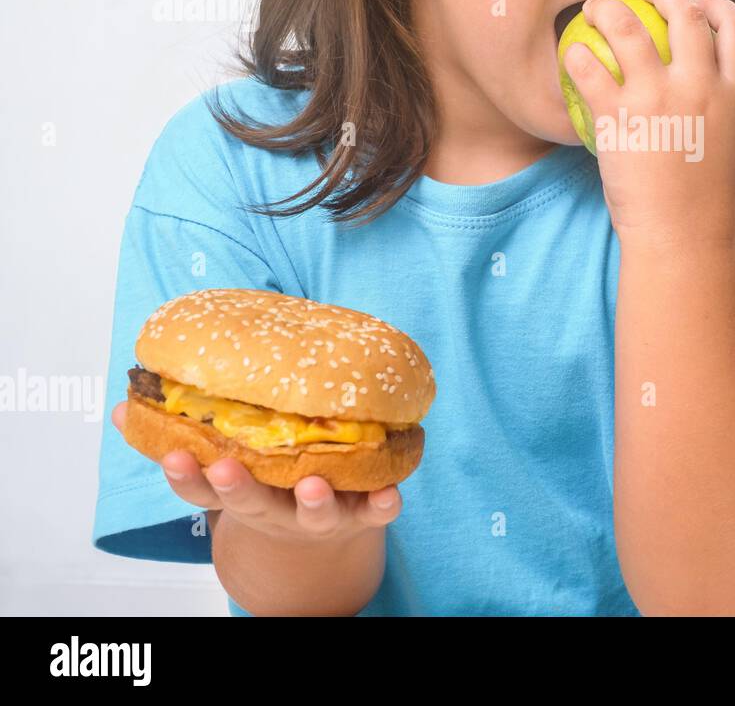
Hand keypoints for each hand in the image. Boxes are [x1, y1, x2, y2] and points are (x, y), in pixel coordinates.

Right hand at [110, 401, 401, 542]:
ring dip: (312, 500)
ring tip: (313, 485)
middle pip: (254, 503)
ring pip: (314, 513)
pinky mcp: (363, 514)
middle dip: (238, 487)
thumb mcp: (223, 470)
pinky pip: (376, 512)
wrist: (319, 544)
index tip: (173, 454)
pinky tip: (392, 491)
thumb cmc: (269, 485)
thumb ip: (182, 439)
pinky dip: (383, 504)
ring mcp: (320, 514)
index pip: (202, 489)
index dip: (186, 475)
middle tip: (226, 468)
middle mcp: (277, 508)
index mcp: (241, 493)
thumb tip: (126, 406)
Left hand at [560, 0, 734, 248]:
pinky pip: (589, 67)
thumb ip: (712, 112)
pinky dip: (575, 55)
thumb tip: (693, 94)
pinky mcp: (620, 115)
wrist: (682, 238)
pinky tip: (570, 56)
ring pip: (629, 25)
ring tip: (593, 10)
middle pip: (686, 11)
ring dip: (606, 8)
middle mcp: (701, 86)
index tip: (702, 7)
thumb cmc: (698, 204)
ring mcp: (660, 97)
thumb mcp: (722, 147)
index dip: (719, 7)